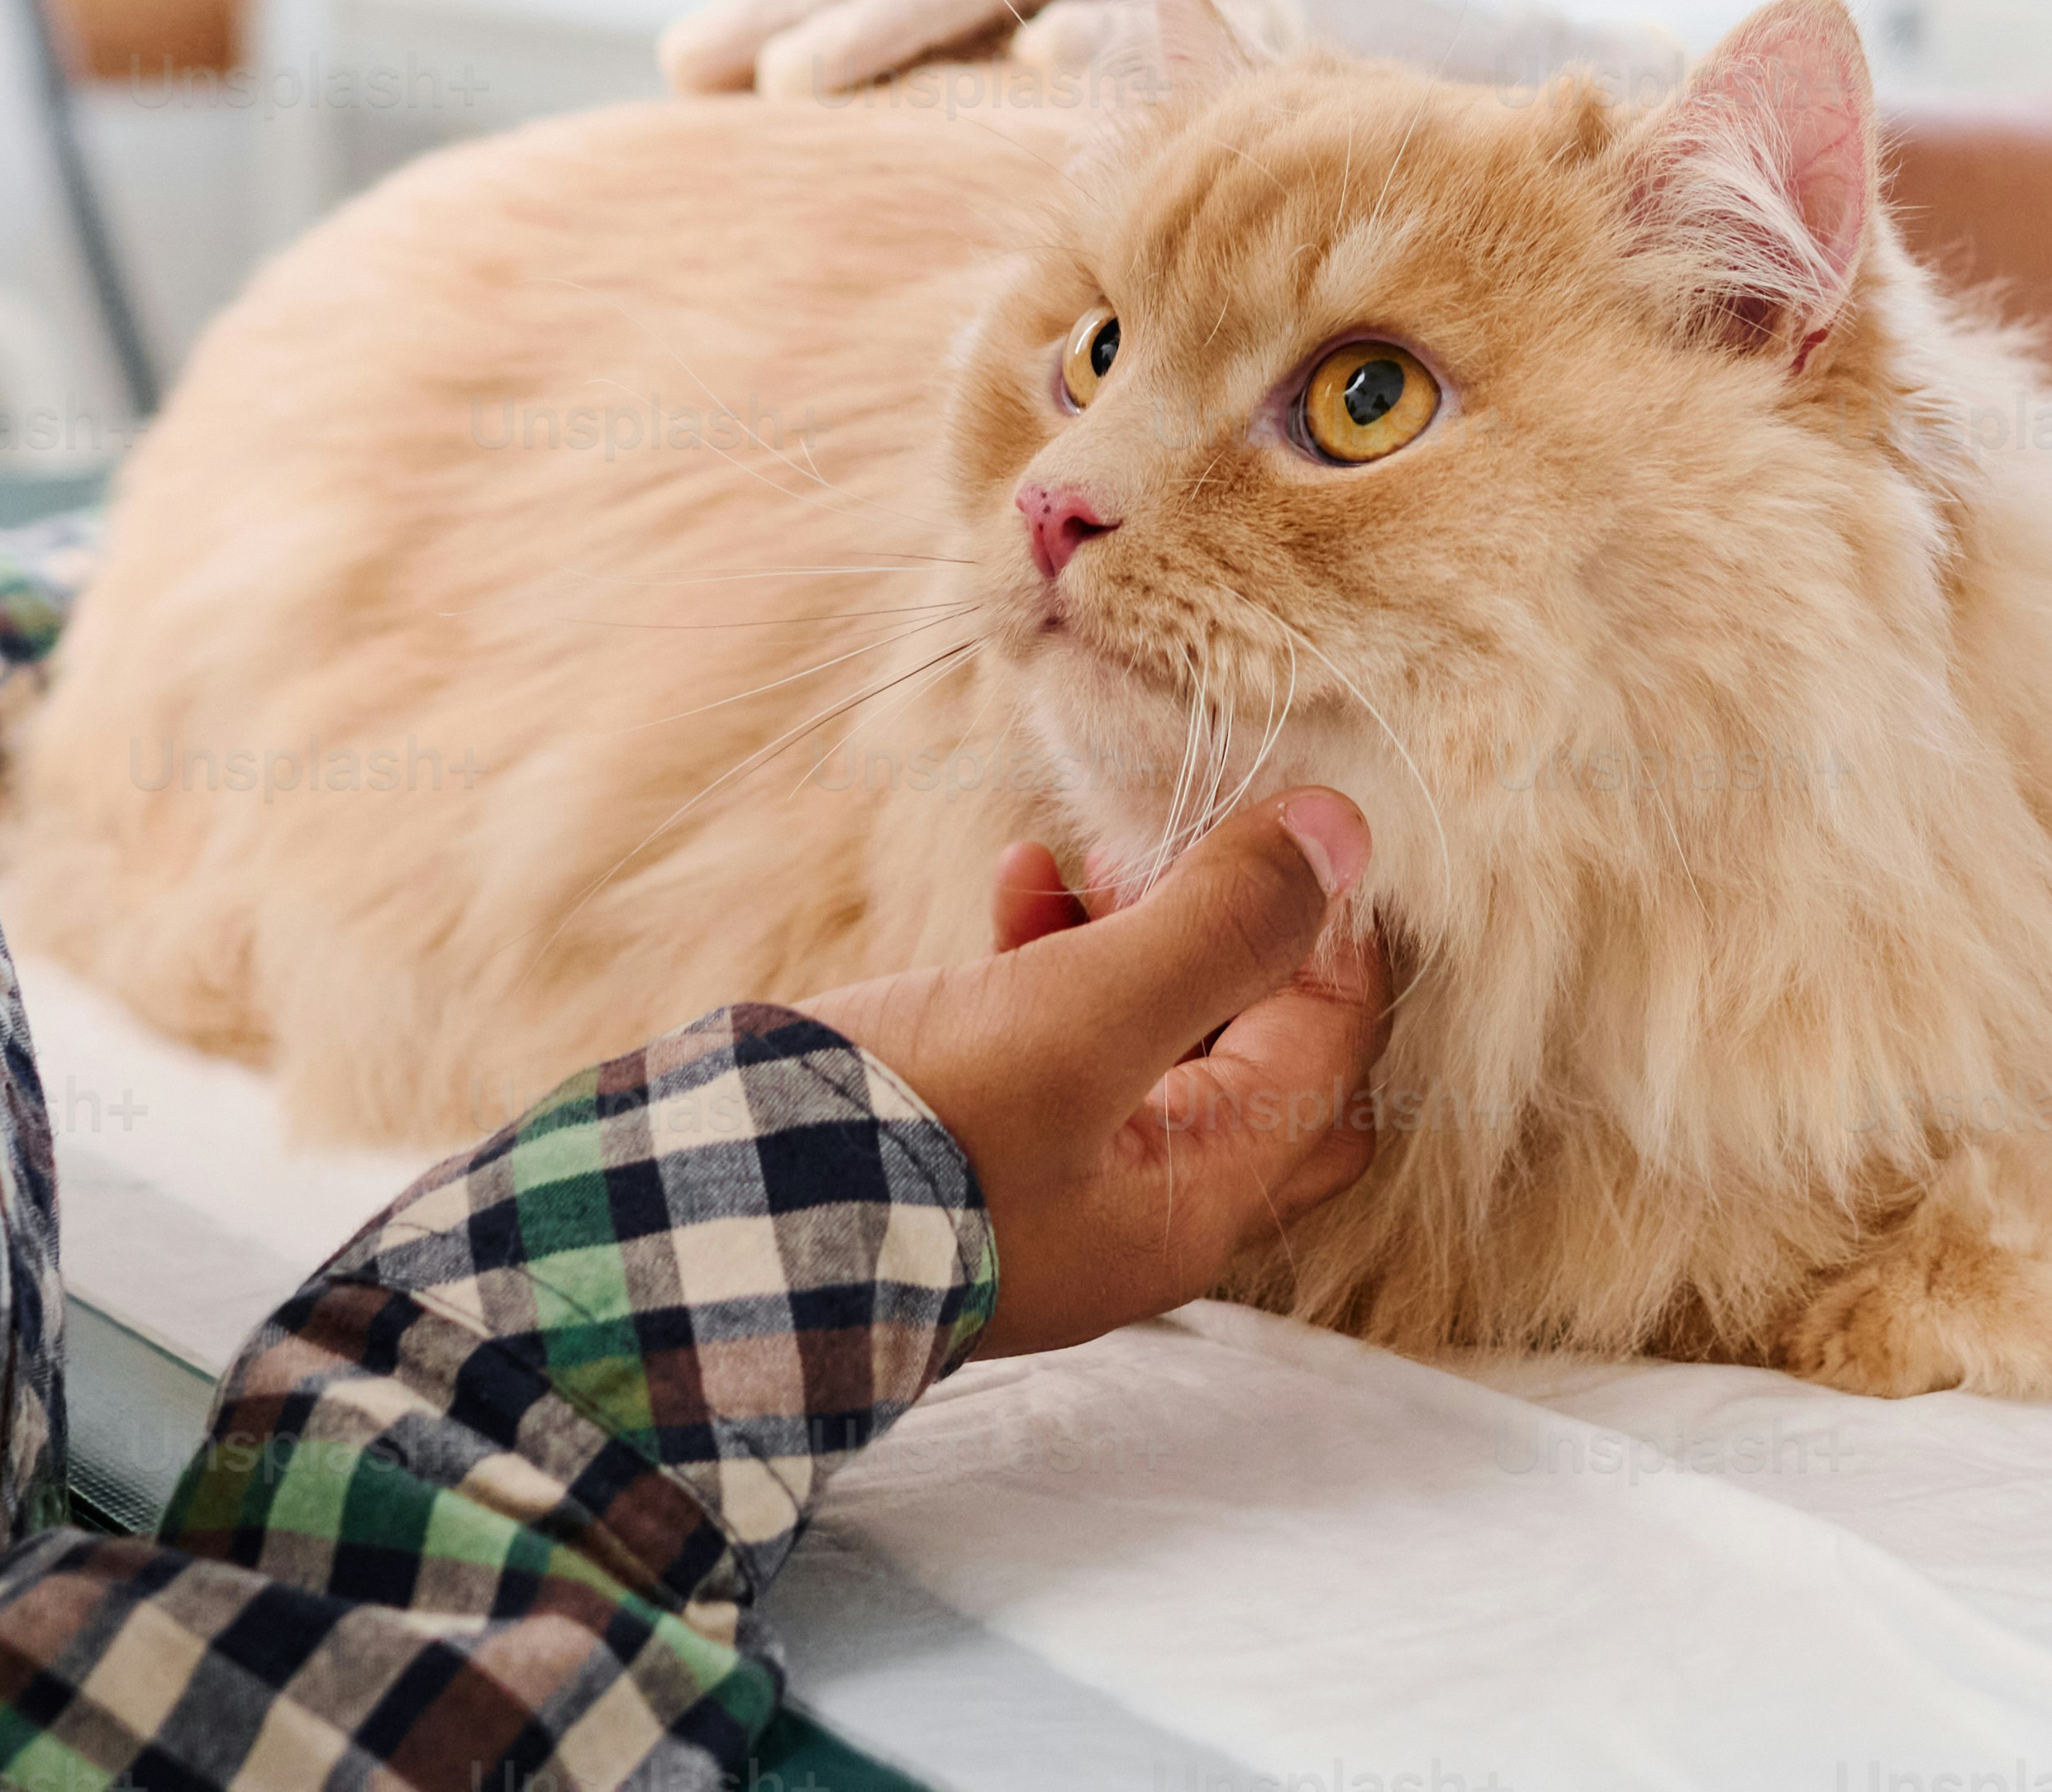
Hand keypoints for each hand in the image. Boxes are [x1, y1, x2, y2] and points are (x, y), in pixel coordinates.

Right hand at [790, 790, 1389, 1361]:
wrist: (706, 1227)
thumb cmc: (907, 1135)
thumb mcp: (1078, 1018)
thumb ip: (1219, 930)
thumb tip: (1346, 838)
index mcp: (1194, 1202)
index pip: (1331, 1053)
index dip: (1329, 930)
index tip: (1289, 825)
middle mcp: (1141, 1211)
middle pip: (1263, 1058)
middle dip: (1245, 940)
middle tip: (1196, 849)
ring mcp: (1057, 1185)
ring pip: (1157, 1041)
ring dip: (1145, 935)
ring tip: (1091, 850)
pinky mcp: (979, 1148)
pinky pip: (1060, 1047)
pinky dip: (1054, 960)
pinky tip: (1012, 880)